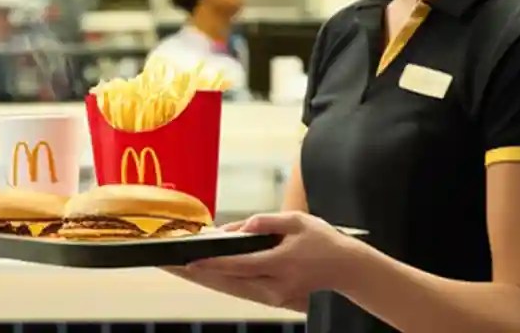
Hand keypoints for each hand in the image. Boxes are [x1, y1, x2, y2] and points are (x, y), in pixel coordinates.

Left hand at [165, 212, 356, 310]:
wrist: (346, 267)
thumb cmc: (322, 240)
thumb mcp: (296, 221)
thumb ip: (266, 222)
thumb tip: (236, 228)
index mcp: (281, 263)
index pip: (239, 265)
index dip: (212, 263)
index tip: (189, 260)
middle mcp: (276, 285)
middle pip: (230, 280)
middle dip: (201, 272)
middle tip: (173, 264)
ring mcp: (276, 296)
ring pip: (234, 287)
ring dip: (209, 277)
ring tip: (182, 266)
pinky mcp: (275, 298)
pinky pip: (243, 288)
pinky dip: (225, 279)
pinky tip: (207, 271)